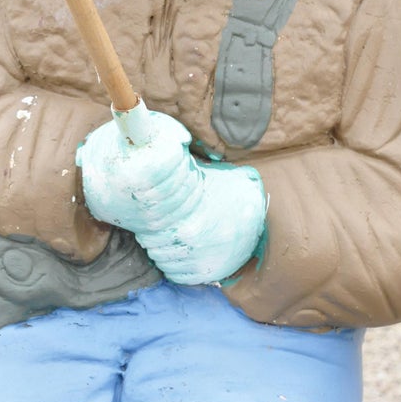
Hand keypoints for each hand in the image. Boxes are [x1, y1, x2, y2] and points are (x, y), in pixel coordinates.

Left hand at [77, 110, 266, 284]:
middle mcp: (190, 244)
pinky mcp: (205, 275)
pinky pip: (175, 275)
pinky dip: (174, 265)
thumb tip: (143, 126)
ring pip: (161, 261)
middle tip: (160, 222)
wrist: (256, 215)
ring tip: (171, 234)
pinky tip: (179, 250)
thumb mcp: (201, 174)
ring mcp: (198, 262)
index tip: (148, 215)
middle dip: (152, 234)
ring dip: (162, 250)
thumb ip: (174, 162)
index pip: (145, 232)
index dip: (144, 223)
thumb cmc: (224, 191)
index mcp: (185, 222)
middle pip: (151, 246)